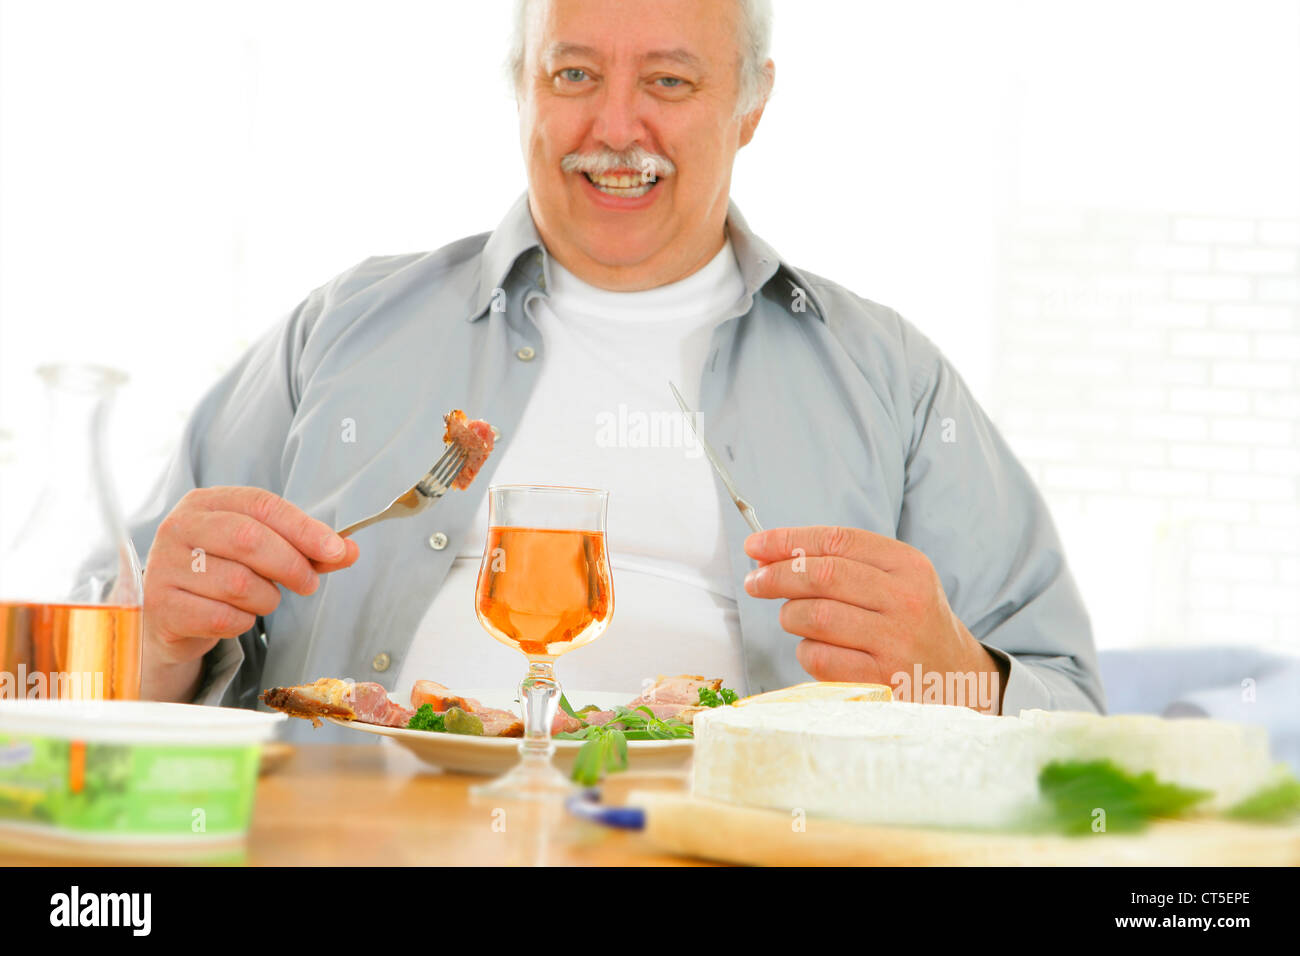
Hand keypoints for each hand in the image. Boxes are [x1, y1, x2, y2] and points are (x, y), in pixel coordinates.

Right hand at [141, 486, 359, 701]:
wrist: (168, 617)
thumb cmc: (222, 574)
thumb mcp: (262, 551)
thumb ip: (306, 549)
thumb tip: (350, 550)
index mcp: (205, 502)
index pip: (262, 504)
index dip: (303, 528)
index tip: (336, 550)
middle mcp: (179, 527)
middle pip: (249, 539)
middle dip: (291, 565)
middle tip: (309, 584)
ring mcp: (164, 567)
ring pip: (238, 583)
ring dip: (266, 598)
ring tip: (263, 599)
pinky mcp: (161, 607)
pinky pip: (221, 617)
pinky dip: (241, 622)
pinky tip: (236, 617)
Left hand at [742, 526, 1007, 712]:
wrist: (956, 676)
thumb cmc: (910, 621)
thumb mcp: (894, 580)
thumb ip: (840, 563)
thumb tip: (768, 556)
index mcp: (908, 565)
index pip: (838, 541)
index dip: (789, 540)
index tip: (755, 545)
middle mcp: (906, 600)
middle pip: (823, 576)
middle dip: (777, 575)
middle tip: (755, 581)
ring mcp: (896, 642)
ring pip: (816, 617)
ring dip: (791, 616)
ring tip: (794, 618)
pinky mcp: (882, 681)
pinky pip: (820, 659)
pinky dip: (805, 651)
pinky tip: (816, 649)